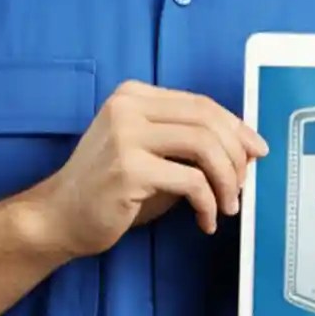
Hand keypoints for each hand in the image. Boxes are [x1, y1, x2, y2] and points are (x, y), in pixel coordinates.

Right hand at [29, 80, 267, 258]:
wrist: (59, 217)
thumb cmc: (108, 189)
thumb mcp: (147, 152)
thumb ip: (185, 142)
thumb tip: (241, 150)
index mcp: (133, 95)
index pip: (200, 103)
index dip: (236, 127)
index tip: (256, 151)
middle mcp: (128, 107)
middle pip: (207, 120)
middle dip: (236, 154)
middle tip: (243, 184)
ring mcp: (126, 136)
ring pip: (204, 146)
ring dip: (226, 180)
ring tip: (228, 205)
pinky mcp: (128, 169)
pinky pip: (191, 182)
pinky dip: (208, 203)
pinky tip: (206, 220)